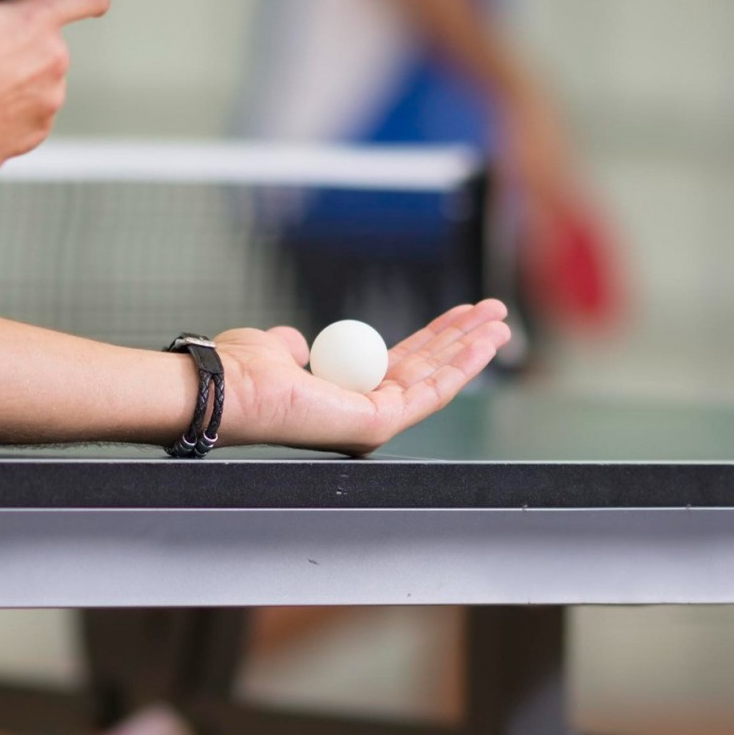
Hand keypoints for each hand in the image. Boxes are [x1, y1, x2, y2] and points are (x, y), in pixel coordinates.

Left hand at [214, 299, 509, 454]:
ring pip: (438, 379)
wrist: (230, 387)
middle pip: (427, 370)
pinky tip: (486, 342)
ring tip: (503, 320)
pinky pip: (433, 389)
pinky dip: (463, 363)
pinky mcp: (380, 422)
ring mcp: (374, 422)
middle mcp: (362, 414)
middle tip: (494, 312)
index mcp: (342, 396)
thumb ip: (293, 347)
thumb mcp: (275, 348)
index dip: (433, 337)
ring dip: (473, 348)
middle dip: (463, 339)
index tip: (459, 313)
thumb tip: (299, 343)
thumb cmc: (243, 371)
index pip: (401, 364)